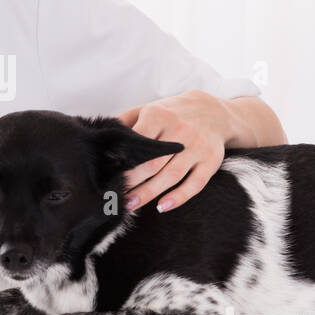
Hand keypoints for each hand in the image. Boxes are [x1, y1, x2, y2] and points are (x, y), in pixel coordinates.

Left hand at [115, 90, 230, 212]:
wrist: (213, 111)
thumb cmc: (172, 113)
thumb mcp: (149, 108)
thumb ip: (125, 120)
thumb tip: (101, 136)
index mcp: (160, 116)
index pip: (139, 142)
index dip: (124, 161)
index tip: (110, 174)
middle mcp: (180, 131)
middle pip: (153, 163)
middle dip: (133, 182)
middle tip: (116, 197)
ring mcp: (197, 147)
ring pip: (171, 176)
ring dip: (150, 193)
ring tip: (131, 205)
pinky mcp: (211, 161)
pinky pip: (195, 183)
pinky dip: (179, 197)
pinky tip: (162, 206)